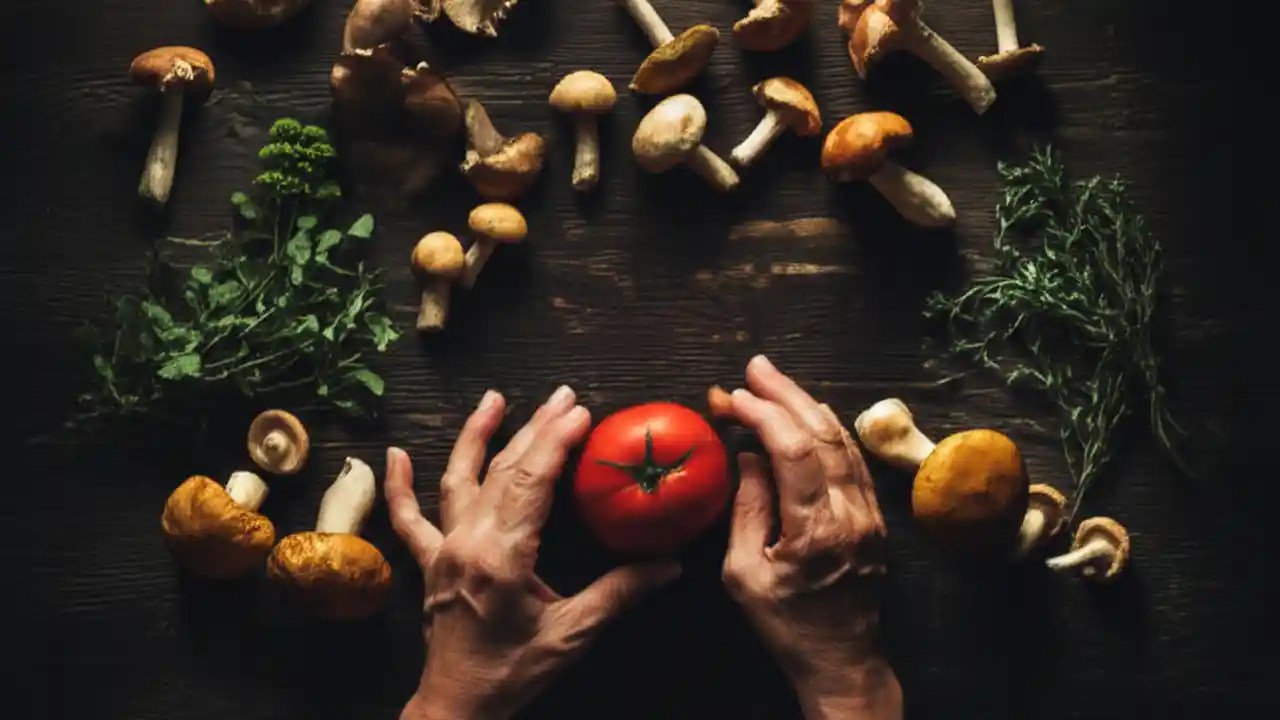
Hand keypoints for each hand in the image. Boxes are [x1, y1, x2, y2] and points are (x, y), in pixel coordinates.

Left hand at [387, 387, 680, 719]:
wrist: (457, 708)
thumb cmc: (511, 674)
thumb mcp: (571, 636)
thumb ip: (619, 594)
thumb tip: (668, 565)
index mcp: (502, 557)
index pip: (531, 483)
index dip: (556, 442)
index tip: (580, 412)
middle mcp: (467, 544)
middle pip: (502, 471)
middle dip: (535, 428)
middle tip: (564, 395)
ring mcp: (443, 551)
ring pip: (456, 480)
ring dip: (474, 435)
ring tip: (494, 398)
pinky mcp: (429, 564)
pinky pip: (407, 520)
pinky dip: (399, 486)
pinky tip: (393, 455)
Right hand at [722, 356, 901, 719]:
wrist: (840, 658)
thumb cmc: (785, 623)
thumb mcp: (744, 572)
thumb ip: (747, 508)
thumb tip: (749, 455)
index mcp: (815, 531)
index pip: (794, 452)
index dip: (765, 414)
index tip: (735, 396)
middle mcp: (850, 515)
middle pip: (823, 435)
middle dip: (786, 394)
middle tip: (755, 367)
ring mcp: (869, 514)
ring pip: (844, 443)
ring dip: (808, 405)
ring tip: (775, 381)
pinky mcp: (874, 517)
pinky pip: (854, 461)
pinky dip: (829, 430)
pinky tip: (810, 412)